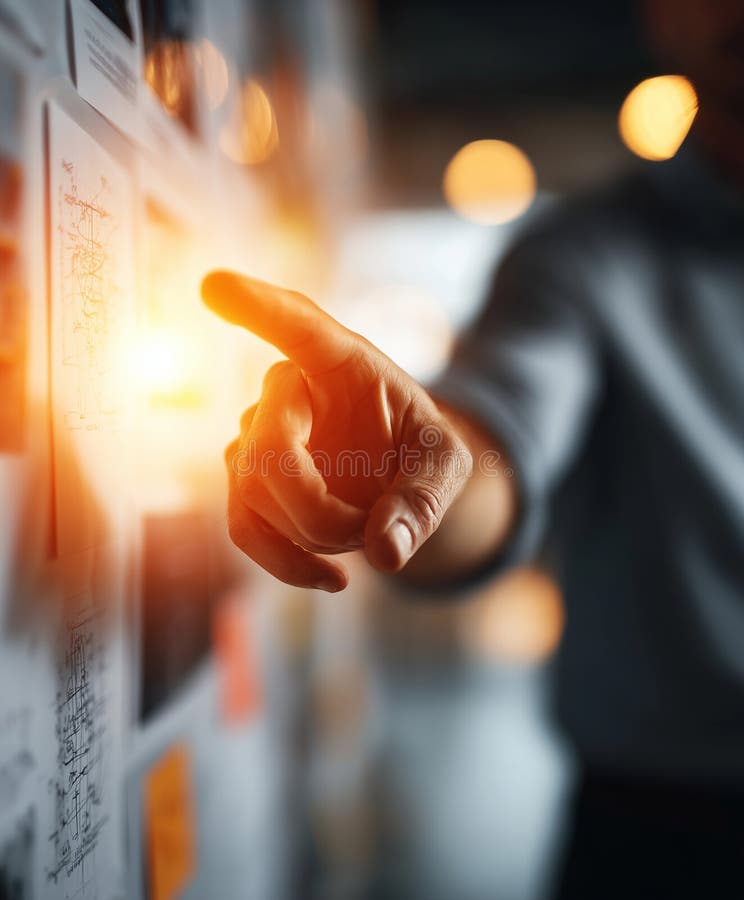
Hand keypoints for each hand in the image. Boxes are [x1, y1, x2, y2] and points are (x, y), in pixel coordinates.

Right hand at [202, 271, 471, 591]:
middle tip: (366, 530)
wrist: (395, 477)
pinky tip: (332, 578)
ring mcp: (259, 436)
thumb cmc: (419, 451)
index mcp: (343, 362)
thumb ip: (425, 499)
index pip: (297, 326)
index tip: (212, 285)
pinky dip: (284, 562)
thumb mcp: (446, 467)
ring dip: (313, 533)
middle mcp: (289, 390)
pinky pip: (243, 526)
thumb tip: (387, 552)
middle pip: (270, 445)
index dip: (257, 309)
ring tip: (363, 538)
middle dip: (316, 506)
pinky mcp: (247, 483)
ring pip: (255, 491)